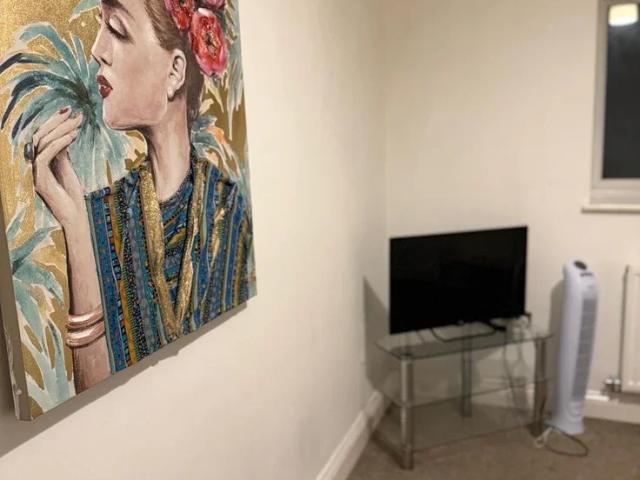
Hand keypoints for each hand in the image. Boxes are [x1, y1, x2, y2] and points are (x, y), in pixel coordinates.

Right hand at [32, 107, 84, 229]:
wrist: (73, 216)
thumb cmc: (71, 195)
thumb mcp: (67, 168)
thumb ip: (62, 152)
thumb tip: (66, 133)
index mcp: (37, 161)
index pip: (42, 135)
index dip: (53, 121)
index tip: (69, 110)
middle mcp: (32, 165)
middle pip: (40, 135)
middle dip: (56, 120)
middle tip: (72, 110)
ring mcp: (34, 172)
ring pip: (42, 143)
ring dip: (61, 129)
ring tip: (77, 122)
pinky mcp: (40, 179)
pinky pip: (45, 156)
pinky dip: (59, 144)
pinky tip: (73, 136)